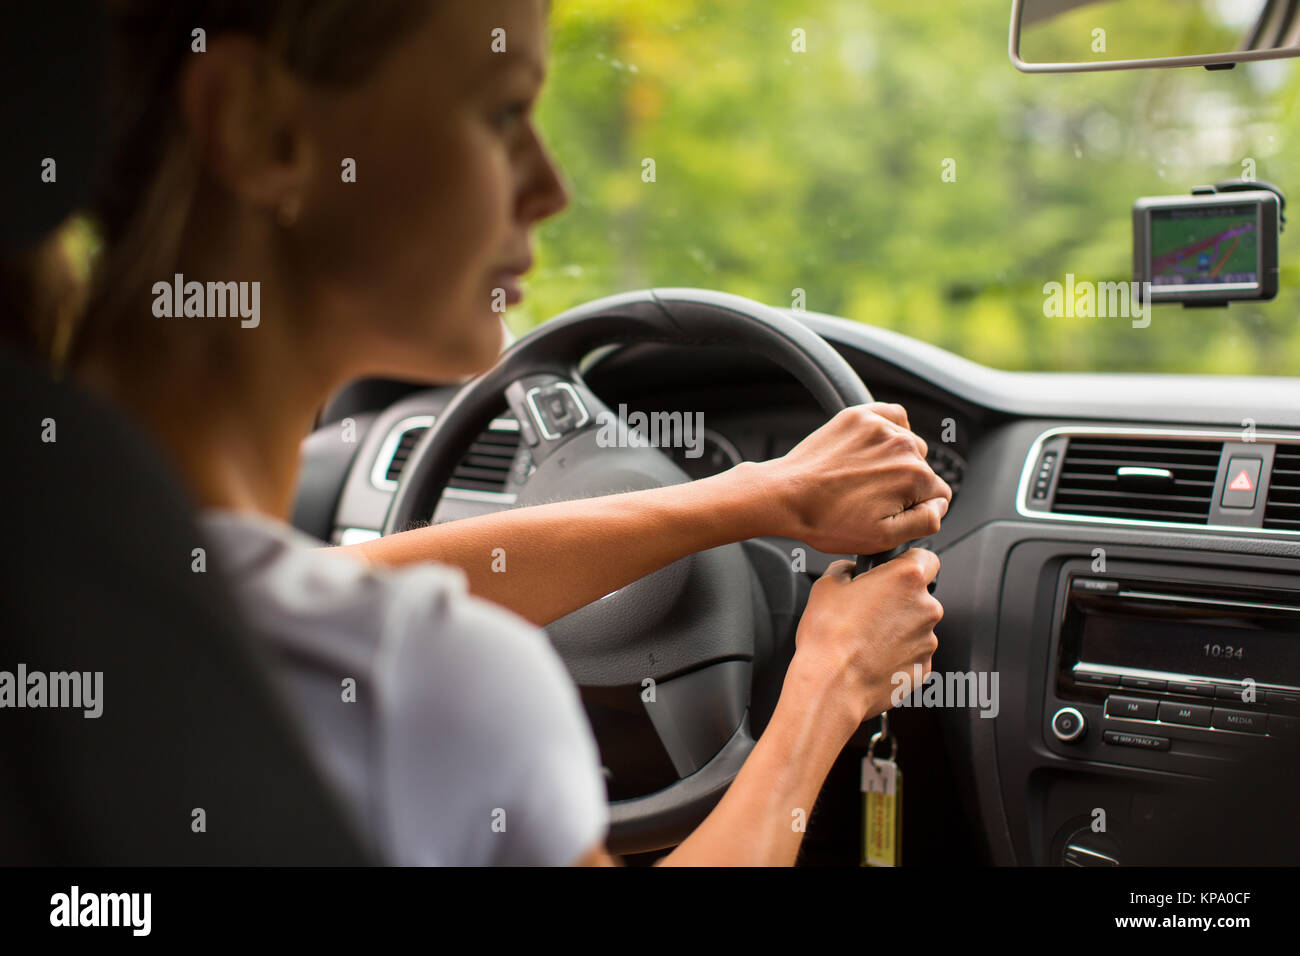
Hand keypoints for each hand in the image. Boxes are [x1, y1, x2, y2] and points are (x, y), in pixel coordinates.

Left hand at [762, 403, 951, 554]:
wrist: (786, 496)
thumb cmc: (827, 520)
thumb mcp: (883, 538)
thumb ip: (925, 521)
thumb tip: (939, 506)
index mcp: (915, 477)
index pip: (937, 495)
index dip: (916, 509)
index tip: (890, 511)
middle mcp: (903, 446)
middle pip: (923, 469)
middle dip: (904, 484)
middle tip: (871, 497)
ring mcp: (880, 427)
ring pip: (908, 444)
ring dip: (894, 459)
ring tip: (863, 477)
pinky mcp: (859, 415)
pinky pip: (892, 416)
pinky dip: (888, 429)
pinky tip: (871, 448)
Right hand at [785, 551, 941, 734]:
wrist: (832, 685)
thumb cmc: (829, 636)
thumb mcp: (826, 585)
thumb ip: (846, 569)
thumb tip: (851, 570)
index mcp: (907, 579)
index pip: (926, 558)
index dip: (908, 563)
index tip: (894, 572)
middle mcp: (927, 608)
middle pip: (920, 596)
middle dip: (898, 600)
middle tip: (868, 610)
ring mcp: (928, 641)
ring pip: (916, 627)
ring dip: (898, 629)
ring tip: (866, 639)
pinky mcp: (924, 668)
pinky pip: (914, 654)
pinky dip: (898, 654)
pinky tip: (872, 658)